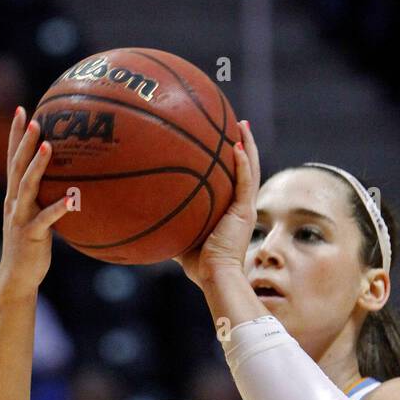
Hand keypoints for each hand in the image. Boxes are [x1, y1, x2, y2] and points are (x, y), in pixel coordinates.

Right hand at [0, 107, 70, 298]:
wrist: (17, 277)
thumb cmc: (30, 248)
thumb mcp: (36, 219)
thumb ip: (46, 200)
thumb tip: (70, 184)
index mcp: (14, 196)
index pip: (12, 159)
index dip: (15, 135)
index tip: (21, 110)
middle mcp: (14, 203)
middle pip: (17, 166)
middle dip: (23, 141)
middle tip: (34, 118)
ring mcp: (21, 218)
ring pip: (27, 186)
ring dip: (37, 165)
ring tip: (48, 146)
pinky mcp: (31, 234)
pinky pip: (46, 219)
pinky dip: (58, 208)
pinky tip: (72, 198)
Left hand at [172, 119, 259, 287]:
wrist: (215, 276)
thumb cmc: (199, 265)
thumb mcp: (182, 238)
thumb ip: (172, 224)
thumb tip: (148, 215)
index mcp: (231, 212)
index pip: (234, 181)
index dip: (232, 161)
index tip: (226, 142)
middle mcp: (241, 207)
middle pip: (246, 168)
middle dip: (243, 145)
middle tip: (238, 124)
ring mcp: (246, 208)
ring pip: (251, 169)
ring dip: (248, 145)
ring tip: (242, 124)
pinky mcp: (246, 212)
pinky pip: (246, 181)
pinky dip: (243, 163)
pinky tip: (236, 145)